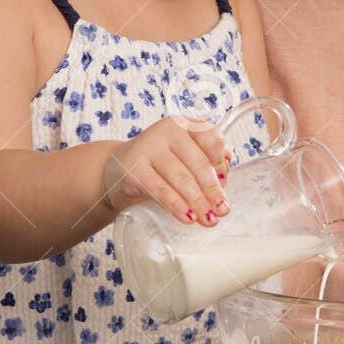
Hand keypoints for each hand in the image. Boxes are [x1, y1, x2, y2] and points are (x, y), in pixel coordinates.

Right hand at [101, 116, 233, 226]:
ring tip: (208, 219)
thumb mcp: (184, 157)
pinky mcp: (134, 169)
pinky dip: (177, 205)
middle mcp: (168, 130)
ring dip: (198, 201)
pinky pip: (161, 190)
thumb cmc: (161, 164)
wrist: (118, 169)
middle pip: (198, 162)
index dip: (220, 161)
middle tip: (222, 210)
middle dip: (213, 189)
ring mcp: (149, 147)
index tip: (225, 181)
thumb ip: (206, 163)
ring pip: (181, 178)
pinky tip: (188, 217)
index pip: (211, 137)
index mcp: (185, 124)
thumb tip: (222, 181)